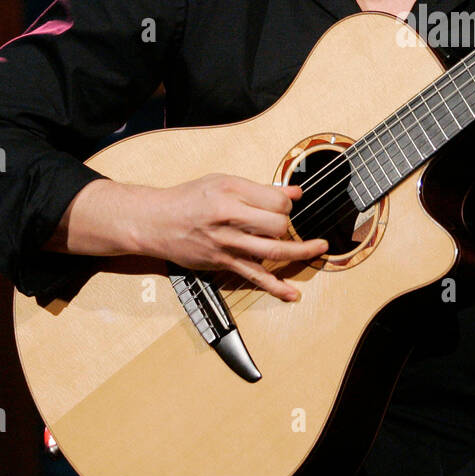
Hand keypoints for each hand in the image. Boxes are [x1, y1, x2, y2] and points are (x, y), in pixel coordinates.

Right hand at [131, 174, 328, 300]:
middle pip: (278, 224)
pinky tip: (292, 293)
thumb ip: (260, 189)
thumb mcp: (223, 182)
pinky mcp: (223, 263)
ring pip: (273, 250)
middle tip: (284, 223)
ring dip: (301, 251)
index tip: (284, 203)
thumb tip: (294, 192)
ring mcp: (228, 244)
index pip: (276, 199)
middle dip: (288, 223)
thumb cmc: (188, 199)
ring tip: (319, 249)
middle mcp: (230, 218)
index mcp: (232, 193)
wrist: (155, 221)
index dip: (287, 202)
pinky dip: (276, 287)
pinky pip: (255, 277)